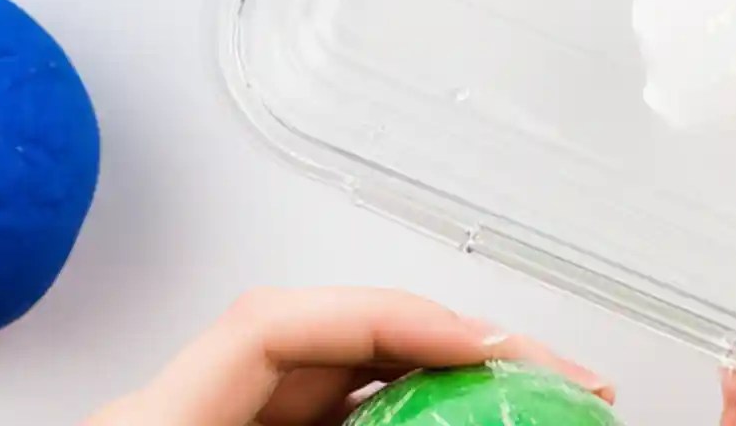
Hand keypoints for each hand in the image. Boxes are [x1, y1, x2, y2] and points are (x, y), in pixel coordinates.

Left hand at [85, 287, 611, 425]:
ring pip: (346, 381)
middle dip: (447, 347)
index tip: (479, 350)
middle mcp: (191, 418)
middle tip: (544, 375)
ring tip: (523, 397)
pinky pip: (341, 421)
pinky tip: (462, 424)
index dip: (385, 320)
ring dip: (441, 381)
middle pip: (329, 342)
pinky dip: (408, 418)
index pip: (270, 329)